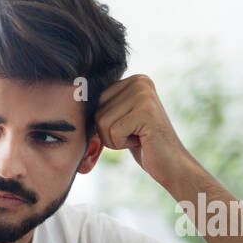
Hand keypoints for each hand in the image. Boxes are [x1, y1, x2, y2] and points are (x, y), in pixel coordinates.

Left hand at [93, 74, 197, 189]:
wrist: (170, 163)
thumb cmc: (142, 143)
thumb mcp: (121, 118)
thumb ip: (104, 105)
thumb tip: (72, 96)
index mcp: (134, 79)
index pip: (96, 102)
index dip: (105, 123)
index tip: (129, 127)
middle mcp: (140, 81)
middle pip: (97, 112)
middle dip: (109, 132)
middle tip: (134, 134)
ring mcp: (144, 95)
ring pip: (102, 123)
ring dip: (115, 139)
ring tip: (137, 137)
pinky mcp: (145, 112)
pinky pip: (112, 133)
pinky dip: (121, 144)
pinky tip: (141, 141)